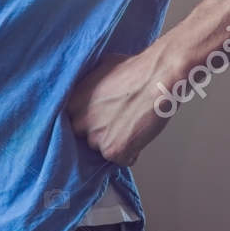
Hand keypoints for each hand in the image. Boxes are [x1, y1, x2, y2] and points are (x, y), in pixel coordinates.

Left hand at [65, 49, 172, 166]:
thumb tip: (90, 91)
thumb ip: (88, 86)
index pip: (72, 120)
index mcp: (72, 102)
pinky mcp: (115, 151)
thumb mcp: (100, 70)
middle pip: (85, 137)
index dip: (88, 120)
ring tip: (132, 125)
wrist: (157, 79)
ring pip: (102, 149)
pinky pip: (122, 160)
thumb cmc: (134, 70)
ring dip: (115, 143)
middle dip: (100, 132)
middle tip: (118, 122)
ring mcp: (96, 138)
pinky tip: (139, 135)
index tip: (98, 118)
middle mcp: (80, 122)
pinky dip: (132, 153)